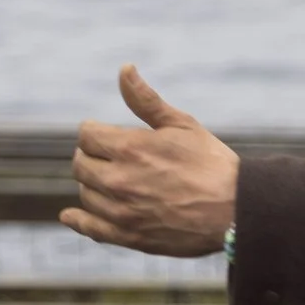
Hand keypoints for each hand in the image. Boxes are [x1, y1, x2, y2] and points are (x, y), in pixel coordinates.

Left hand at [61, 66, 238, 256]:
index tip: (102, 134)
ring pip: (85, 194)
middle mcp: (119, 180)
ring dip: (91, 184)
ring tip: (109, 181)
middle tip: (104, 156)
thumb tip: (124, 69)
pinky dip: (77, 220)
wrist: (235, 210)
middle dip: (90, 156)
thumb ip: (145, 100)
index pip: (86, 135)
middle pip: (80, 164)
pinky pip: (90, 228)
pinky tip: (69, 215)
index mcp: (130, 148)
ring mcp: (121, 211)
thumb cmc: (212, 162)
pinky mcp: (128, 236)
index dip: (94, 132)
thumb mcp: (181, 124)